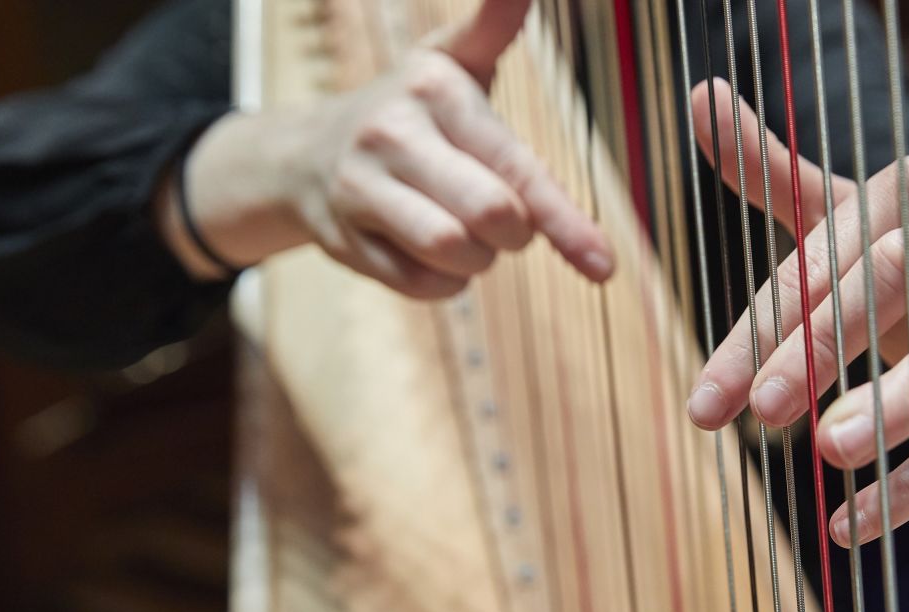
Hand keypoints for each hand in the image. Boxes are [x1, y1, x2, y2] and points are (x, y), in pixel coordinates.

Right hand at [159, 0, 611, 294]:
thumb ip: (493, 27)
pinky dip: (444, 283)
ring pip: (454, 255)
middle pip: (488, 216)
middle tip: (506, 222)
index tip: (603, 263)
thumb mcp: (447, 60)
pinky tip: (432, 254)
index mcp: (432, 93)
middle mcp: (391, 137)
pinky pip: (423, 287)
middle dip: (514, 233)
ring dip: (478, 260)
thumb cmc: (408, 108)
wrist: (305, 153)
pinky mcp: (346, 244)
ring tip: (467, 235)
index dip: (564, 220)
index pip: (513, 167)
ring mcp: (361, 192)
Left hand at [684, 79, 908, 544]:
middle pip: (893, 279)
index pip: (821, 259)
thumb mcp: (845, 219)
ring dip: (895, 403)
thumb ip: (772, 172)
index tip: (706, 405)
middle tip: (762, 413)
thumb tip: (700, 93)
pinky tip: (856, 523)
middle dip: (822, 347)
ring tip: (828, 453)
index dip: (759, 334)